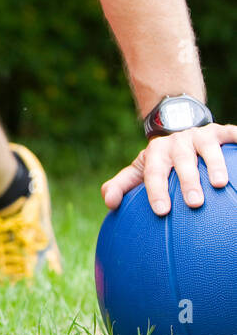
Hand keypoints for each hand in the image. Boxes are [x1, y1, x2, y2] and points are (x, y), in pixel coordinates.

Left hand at [101, 123, 236, 215]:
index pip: (153, 173)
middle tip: (194, 203)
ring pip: (207, 149)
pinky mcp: (220, 131)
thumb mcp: (139, 169)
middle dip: (188, 181)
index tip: (161, 211)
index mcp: (156, 153)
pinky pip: (231, 135)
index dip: (156, 191)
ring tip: (219, 184)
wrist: (176, 123)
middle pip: (181, 161)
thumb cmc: (160, 159)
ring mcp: (200, 136)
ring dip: (214, 165)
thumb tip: (109, 203)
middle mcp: (177, 143)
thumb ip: (122, 185)